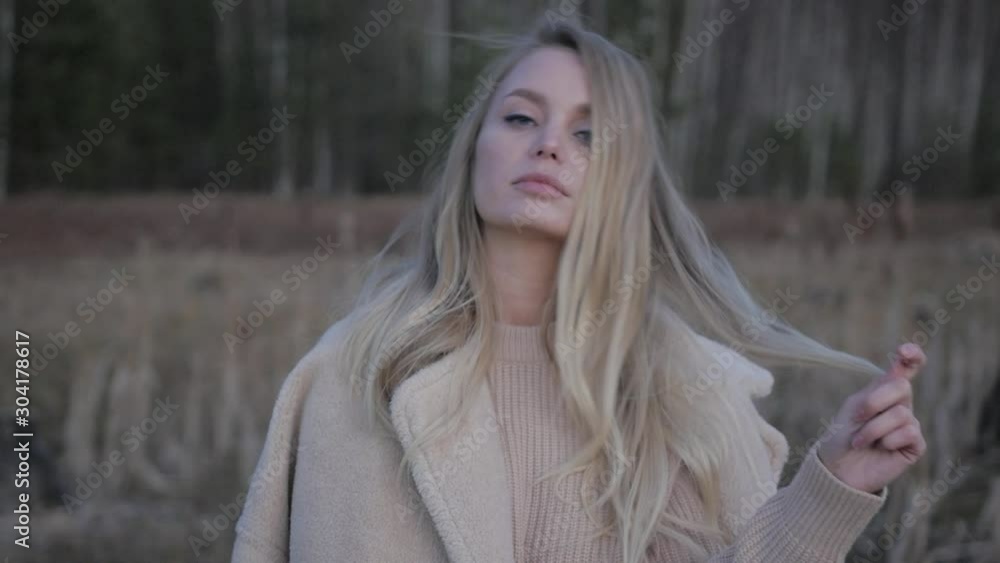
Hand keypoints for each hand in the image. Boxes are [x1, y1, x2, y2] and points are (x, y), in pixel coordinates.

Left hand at [816, 343, 927, 493]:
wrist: (838, 468)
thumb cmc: (842, 436)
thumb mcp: (854, 407)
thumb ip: (877, 390)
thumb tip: (900, 373)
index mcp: (884, 391)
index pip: (906, 369)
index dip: (911, 357)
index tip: (905, 352)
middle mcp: (900, 405)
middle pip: (902, 387)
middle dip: (875, 401)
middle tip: (858, 417)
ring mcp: (909, 425)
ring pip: (901, 414)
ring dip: (873, 428)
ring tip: (861, 441)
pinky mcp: (915, 445)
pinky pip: (909, 433)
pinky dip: (887, 440)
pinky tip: (879, 449)